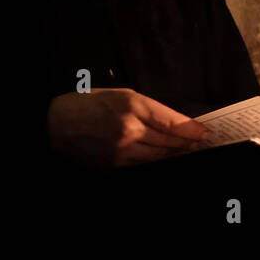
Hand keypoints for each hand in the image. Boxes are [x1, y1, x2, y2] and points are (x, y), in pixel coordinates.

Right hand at [46, 88, 208, 167]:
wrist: (56, 123)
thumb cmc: (89, 104)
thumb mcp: (121, 95)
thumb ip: (148, 109)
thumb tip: (174, 123)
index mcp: (132, 104)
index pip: (171, 122)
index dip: (191, 130)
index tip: (204, 133)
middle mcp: (129, 128)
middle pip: (168, 141)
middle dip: (187, 143)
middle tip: (200, 143)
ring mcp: (122, 149)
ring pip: (158, 155)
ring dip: (174, 153)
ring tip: (186, 150)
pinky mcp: (114, 164)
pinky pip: (143, 164)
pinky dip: (156, 161)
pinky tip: (165, 157)